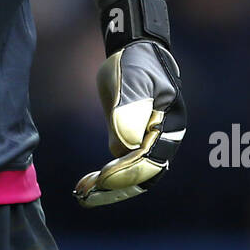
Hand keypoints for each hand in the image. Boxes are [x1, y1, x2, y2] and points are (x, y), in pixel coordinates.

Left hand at [73, 0, 185, 207]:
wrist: (134, 53)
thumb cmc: (135, 64)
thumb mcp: (131, 80)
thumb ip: (129, 109)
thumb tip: (125, 145)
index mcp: (169, 126)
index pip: (149, 158)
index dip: (125, 171)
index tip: (101, 177)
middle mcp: (164, 141)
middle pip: (142, 175)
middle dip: (115, 188)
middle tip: (85, 195)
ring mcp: (149, 144)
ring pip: (133, 177)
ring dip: (109, 190)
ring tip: (81, 195)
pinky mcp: (133, 144)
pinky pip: (123, 168)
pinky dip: (106, 179)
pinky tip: (83, 184)